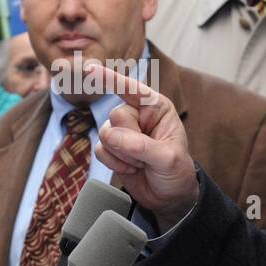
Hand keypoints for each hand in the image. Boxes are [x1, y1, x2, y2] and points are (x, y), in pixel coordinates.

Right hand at [91, 64, 198, 229]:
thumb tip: (111, 137)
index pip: (131, 89)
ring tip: (141, 162)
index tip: (90, 69)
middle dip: (129, 140)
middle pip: (115, 115)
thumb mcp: (168, 159)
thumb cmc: (176, 172)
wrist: (168, 197)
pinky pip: (99, 150)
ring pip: (105, 134)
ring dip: (122, 154)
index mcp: (156, 107)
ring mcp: (122, 131)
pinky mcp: (111, 148)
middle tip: (147, 154)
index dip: (110, 78)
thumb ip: (141, 146)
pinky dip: (114, 164)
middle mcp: (137, 115)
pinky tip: (132, 168)